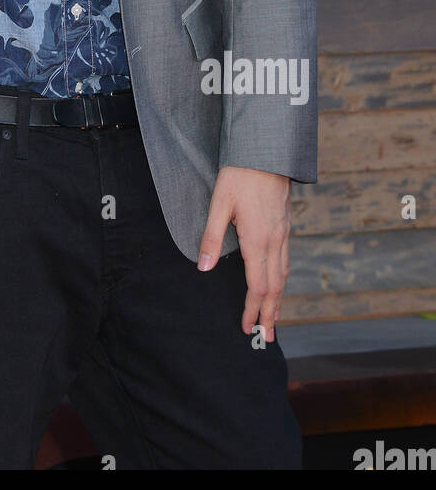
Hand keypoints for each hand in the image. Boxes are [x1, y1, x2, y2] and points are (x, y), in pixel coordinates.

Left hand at [197, 166, 290, 341]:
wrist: (266, 152)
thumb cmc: (239, 176)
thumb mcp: (219, 204)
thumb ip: (211, 237)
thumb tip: (203, 267)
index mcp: (257, 240)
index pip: (257, 286)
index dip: (252, 309)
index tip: (246, 327)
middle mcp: (275, 241)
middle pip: (275, 287)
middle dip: (270, 314)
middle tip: (266, 337)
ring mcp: (283, 234)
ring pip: (283, 275)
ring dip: (278, 300)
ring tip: (273, 318)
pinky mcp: (285, 226)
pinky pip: (285, 261)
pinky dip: (281, 280)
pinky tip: (276, 283)